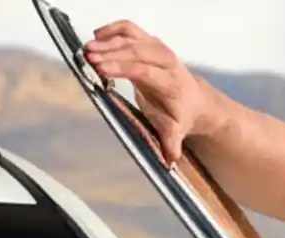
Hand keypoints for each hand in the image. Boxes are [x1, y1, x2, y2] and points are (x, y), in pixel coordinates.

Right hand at [84, 20, 220, 162]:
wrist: (196, 99)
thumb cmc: (182, 115)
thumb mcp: (177, 131)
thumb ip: (171, 142)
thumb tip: (169, 160)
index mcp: (171, 82)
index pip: (145, 70)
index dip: (123, 67)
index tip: (101, 67)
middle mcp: (166, 61)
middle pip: (137, 50)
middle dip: (112, 51)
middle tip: (88, 56)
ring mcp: (158, 48)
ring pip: (133, 36)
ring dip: (109, 39)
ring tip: (87, 48)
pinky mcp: (150, 42)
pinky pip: (130, 29)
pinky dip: (113, 29)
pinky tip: (97, 35)